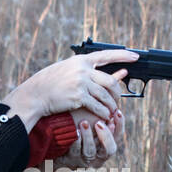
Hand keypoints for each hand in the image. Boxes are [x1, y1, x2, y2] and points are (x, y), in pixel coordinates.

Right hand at [2, 49, 136, 128]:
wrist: (36, 94)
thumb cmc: (50, 83)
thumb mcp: (66, 69)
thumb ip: (83, 69)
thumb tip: (100, 72)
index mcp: (81, 60)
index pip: (107, 55)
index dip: (123, 56)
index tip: (135, 56)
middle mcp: (82, 69)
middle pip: (110, 80)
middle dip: (117, 91)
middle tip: (118, 99)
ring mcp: (81, 83)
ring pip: (105, 95)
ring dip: (111, 105)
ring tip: (112, 111)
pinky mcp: (78, 97)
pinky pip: (98, 106)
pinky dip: (103, 112)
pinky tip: (104, 116)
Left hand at [53, 108, 124, 168]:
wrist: (59, 144)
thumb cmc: (79, 130)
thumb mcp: (92, 124)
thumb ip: (101, 116)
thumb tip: (111, 99)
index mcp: (107, 145)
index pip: (118, 136)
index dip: (120, 125)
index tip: (117, 112)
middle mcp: (98, 155)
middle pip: (110, 149)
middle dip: (106, 135)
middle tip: (99, 122)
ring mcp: (85, 159)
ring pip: (90, 151)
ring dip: (88, 136)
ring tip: (84, 123)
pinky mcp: (72, 160)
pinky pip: (75, 151)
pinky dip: (76, 141)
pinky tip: (74, 132)